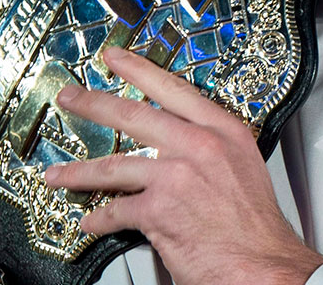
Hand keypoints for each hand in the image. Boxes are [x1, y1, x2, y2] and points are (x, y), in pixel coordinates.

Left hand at [44, 47, 322, 284]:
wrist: (263, 265)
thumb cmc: (256, 226)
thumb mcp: (242, 166)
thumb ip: (210, 148)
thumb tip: (176, 145)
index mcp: (223, 131)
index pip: (173, 89)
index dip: (138, 70)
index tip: (116, 59)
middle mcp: (199, 146)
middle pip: (133, 115)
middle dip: (93, 105)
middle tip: (71, 98)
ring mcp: (176, 176)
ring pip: (112, 165)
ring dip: (78, 171)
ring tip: (59, 173)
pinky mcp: (158, 210)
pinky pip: (116, 210)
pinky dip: (99, 218)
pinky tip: (91, 220)